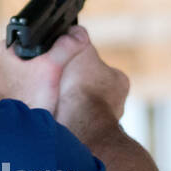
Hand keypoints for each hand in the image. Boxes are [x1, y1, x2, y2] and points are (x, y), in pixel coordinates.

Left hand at [0, 27, 91, 114]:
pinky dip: (48, 86)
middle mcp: (6, 59)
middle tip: (68, 69)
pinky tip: (53, 94)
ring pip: (41, 67)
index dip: (58, 36)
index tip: (73, 45)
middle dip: (57, 58)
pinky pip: (39, 82)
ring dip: (53, 74)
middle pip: (42, 50)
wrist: (14, 134)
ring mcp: (11, 76)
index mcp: (8, 46)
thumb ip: (65, 48)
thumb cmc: (25, 100)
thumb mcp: (50, 69)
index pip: (39, 31)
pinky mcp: (18, 91)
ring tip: (59, 84)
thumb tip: (79, 34)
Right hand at [53, 25, 129, 144]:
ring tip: (52, 102)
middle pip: (89, 89)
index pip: (100, 68)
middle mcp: (117, 104)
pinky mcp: (92, 140)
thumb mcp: (80, 50)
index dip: (81, 65)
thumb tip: (73, 30)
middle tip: (57, 85)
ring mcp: (104, 124)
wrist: (78, 126)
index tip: (68, 66)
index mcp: (119, 81)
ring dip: (68, 107)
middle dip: (73, 88)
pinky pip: (75, 126)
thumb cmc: (82, 88)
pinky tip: (54, 118)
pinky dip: (65, 122)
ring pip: (81, 110)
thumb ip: (78, 38)